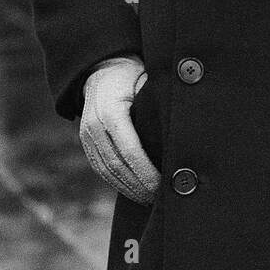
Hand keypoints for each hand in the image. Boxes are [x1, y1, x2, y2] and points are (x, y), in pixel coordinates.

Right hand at [79, 56, 160, 203]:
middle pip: (117, 166)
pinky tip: (135, 191)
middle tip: (161, 199)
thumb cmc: (134, 76)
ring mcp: (87, 136)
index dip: (146, 172)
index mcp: (111, 111)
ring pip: (107, 172)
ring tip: (150, 200)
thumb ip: (159, 106)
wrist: (102, 69)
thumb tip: (183, 133)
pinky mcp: (86, 144)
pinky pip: (101, 169)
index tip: (163, 185)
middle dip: (139, 186)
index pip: (129, 150)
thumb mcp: (147, 84)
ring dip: (129, 189)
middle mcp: (94, 126)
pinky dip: (118, 183)